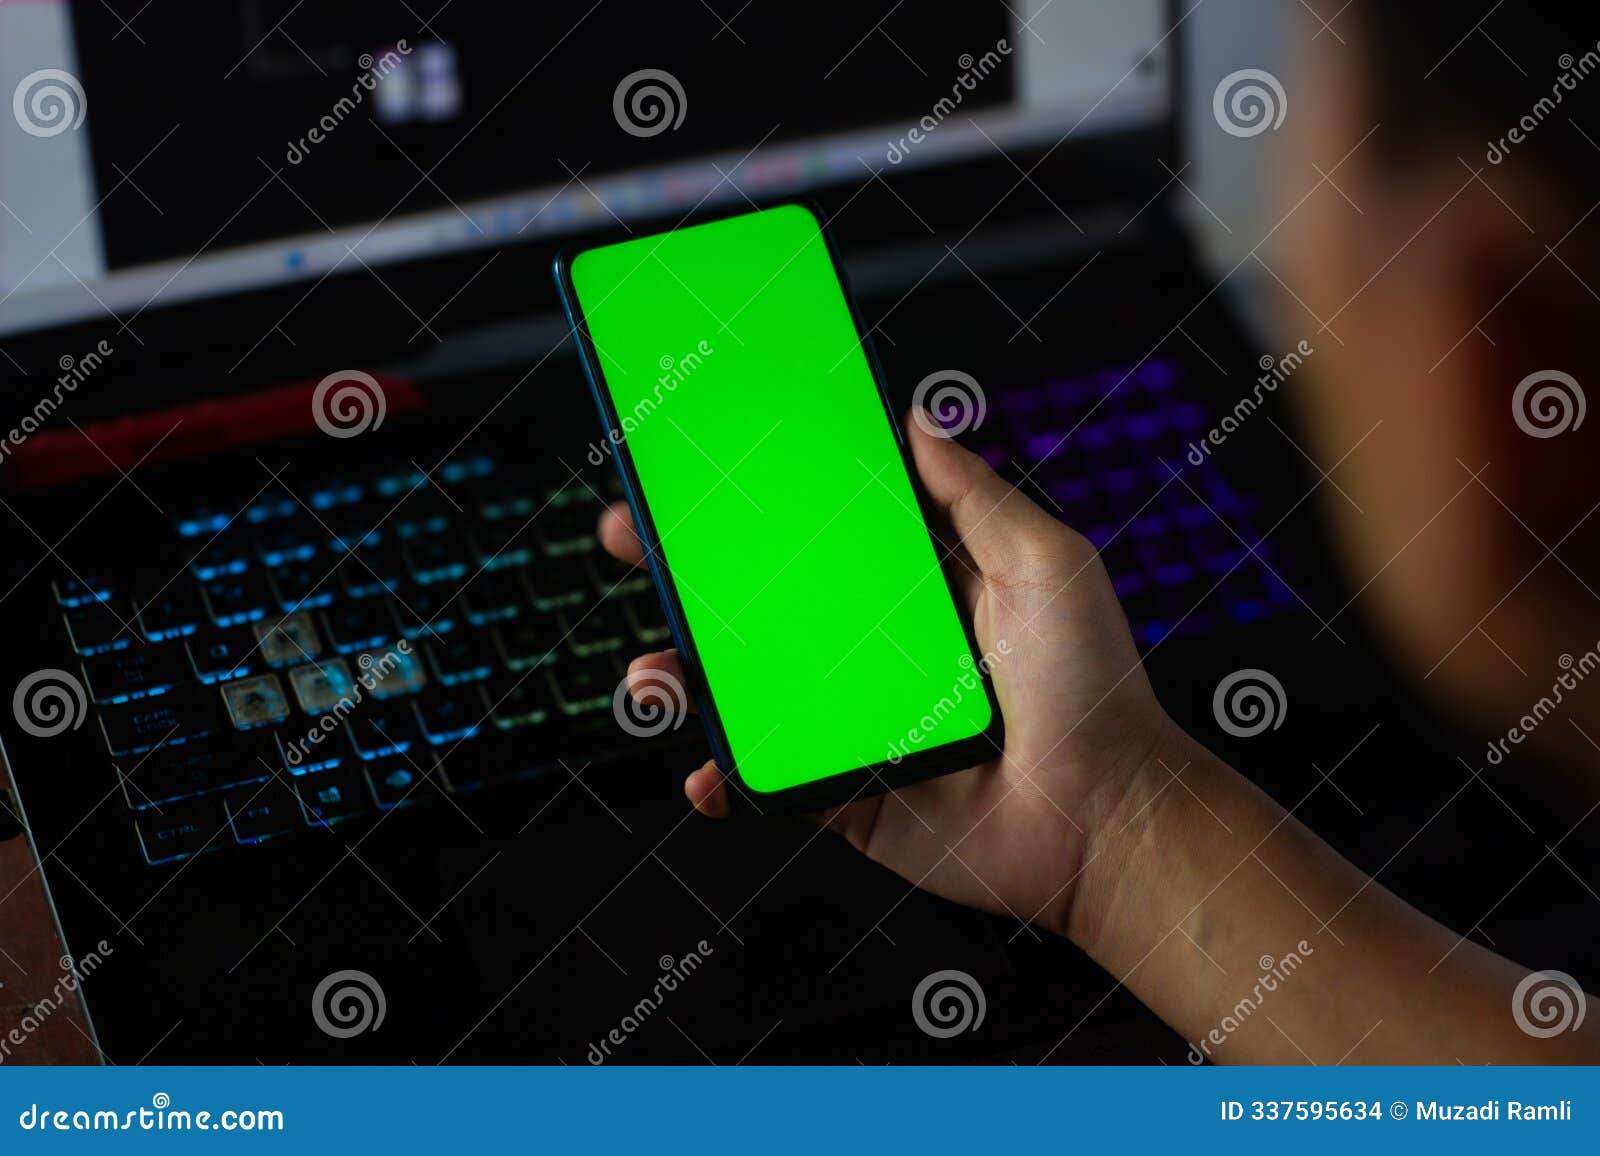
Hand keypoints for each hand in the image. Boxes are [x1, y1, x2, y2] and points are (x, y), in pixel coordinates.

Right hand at [597, 416, 1179, 936]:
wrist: (1106, 819)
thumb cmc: (1092, 687)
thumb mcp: (1045, 564)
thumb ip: (974, 493)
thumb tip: (915, 417)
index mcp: (911, 585)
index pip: (812, 529)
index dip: (752, 497)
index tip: (695, 464)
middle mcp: (868, 647)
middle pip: (754, 601)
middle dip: (682, 572)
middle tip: (629, 536)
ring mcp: (847, 721)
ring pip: (740, 692)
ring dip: (679, 678)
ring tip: (653, 678)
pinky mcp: (842, 792)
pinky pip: (762, 784)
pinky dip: (722, 783)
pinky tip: (704, 776)